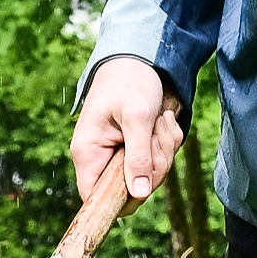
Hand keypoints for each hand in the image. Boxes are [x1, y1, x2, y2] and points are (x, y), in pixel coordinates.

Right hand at [72, 55, 183, 202]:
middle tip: (158, 133)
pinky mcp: (134, 148)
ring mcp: (118, 154)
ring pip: (148, 175)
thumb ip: (138, 156)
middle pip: (130, 189)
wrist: (138, 57)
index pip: (95, 198)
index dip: (120, 200)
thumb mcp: (137, 117)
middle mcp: (100, 157)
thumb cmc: (130, 81)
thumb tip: (139, 193)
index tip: (145, 182)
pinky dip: (167, 142)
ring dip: (164, 149)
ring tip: (161, 120)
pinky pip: (156, 161)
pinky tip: (163, 120)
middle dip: (155, 165)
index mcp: (88, 152)